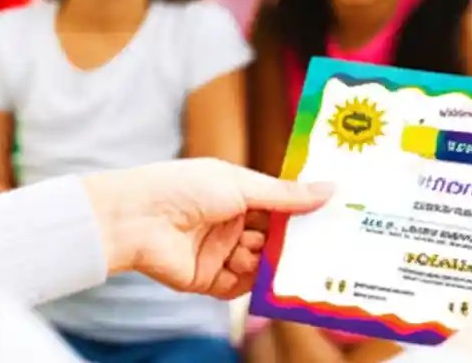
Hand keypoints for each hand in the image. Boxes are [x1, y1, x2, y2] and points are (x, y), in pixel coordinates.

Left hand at [81, 158, 332, 298]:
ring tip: (270, 250)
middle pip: (272, 239)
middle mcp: (230, 224)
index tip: (332, 217)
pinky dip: (249, 279)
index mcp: (237, 195)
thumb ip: (285, 195)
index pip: (278, 207)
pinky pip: (239, 286)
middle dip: (291, 242)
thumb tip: (330, 189)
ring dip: (266, 258)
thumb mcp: (242, 185)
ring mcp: (220, 253)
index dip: (301, 213)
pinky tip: (251, 267)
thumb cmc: (186, 187)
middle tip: (323, 246)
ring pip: (260, 263)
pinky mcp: (208, 280)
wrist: (138, 218)